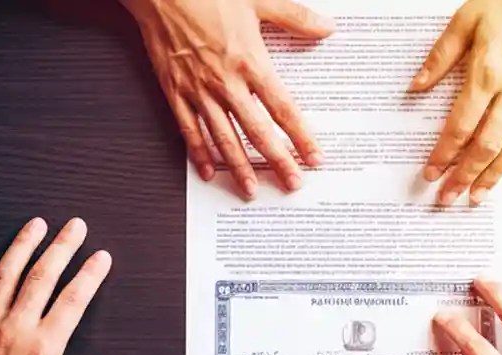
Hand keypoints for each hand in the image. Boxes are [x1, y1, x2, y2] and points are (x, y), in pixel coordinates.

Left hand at [0, 218, 137, 354]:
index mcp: (43, 351)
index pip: (74, 300)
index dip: (91, 274)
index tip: (102, 257)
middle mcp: (13, 332)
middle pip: (41, 277)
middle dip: (62, 247)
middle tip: (75, 226)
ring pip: (5, 275)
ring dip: (22, 246)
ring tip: (36, 225)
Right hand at [123, 0, 333, 197]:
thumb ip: (295, 17)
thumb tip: (326, 27)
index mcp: (250, 62)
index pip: (283, 108)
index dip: (301, 136)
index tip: (314, 157)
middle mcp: (226, 83)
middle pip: (258, 132)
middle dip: (276, 162)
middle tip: (291, 185)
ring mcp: (199, 91)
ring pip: (223, 138)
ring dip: (239, 167)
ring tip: (250, 190)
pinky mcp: (175, 91)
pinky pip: (189, 129)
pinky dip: (199, 153)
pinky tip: (208, 171)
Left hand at [411, 0, 501, 205]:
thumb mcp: (467, 18)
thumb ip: (441, 56)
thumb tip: (416, 87)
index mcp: (487, 72)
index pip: (460, 126)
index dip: (444, 154)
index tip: (430, 173)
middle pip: (486, 146)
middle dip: (464, 176)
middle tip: (448, 198)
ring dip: (494, 176)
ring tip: (477, 196)